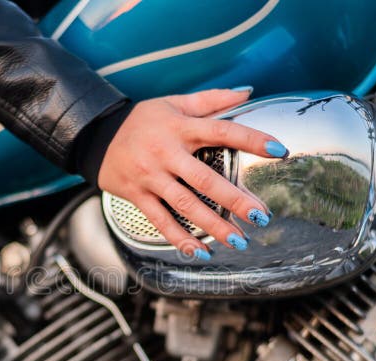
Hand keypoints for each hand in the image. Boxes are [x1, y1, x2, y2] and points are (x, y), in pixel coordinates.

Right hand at [98, 87, 286, 258]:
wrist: (96, 136)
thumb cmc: (141, 120)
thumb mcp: (173, 103)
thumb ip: (211, 99)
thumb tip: (248, 92)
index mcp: (180, 127)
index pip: (222, 130)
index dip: (251, 139)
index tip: (279, 150)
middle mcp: (166, 153)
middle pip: (206, 179)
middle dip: (235, 200)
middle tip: (261, 216)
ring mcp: (151, 177)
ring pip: (185, 205)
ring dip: (212, 225)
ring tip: (238, 241)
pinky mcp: (138, 196)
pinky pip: (160, 221)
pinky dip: (180, 239)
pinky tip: (200, 253)